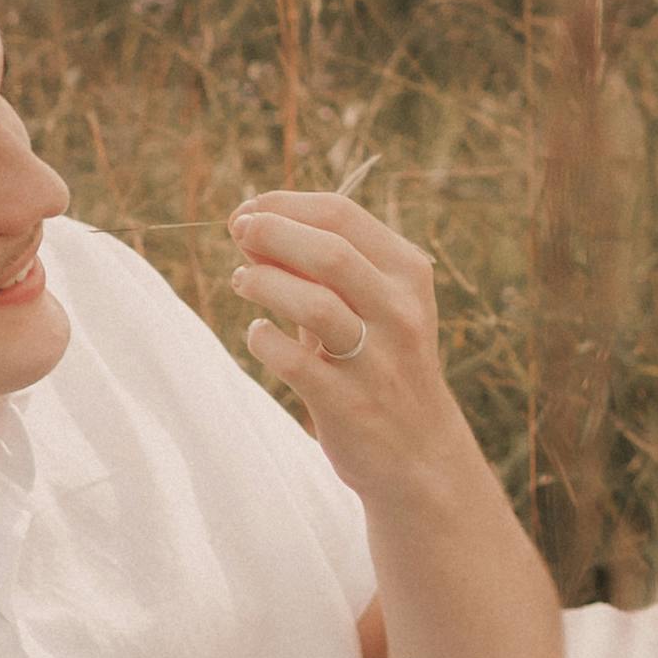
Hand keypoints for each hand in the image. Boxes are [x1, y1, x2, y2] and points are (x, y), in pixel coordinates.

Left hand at [230, 189, 474, 508]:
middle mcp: (399, 311)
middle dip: (272, 233)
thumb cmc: (379, 362)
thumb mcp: (367, 305)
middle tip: (238, 232)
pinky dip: (263, 340)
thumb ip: (315, 268)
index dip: (286, 205)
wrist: (419, 452)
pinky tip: (258, 334)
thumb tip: (250, 226)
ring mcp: (378, 359)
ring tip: (240, 281)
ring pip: (314, 303)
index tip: (248, 210)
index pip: (343, 216)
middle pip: (330, 251)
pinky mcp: (351, 404)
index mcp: (408, 273)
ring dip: (264, 282)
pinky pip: (295, 362)